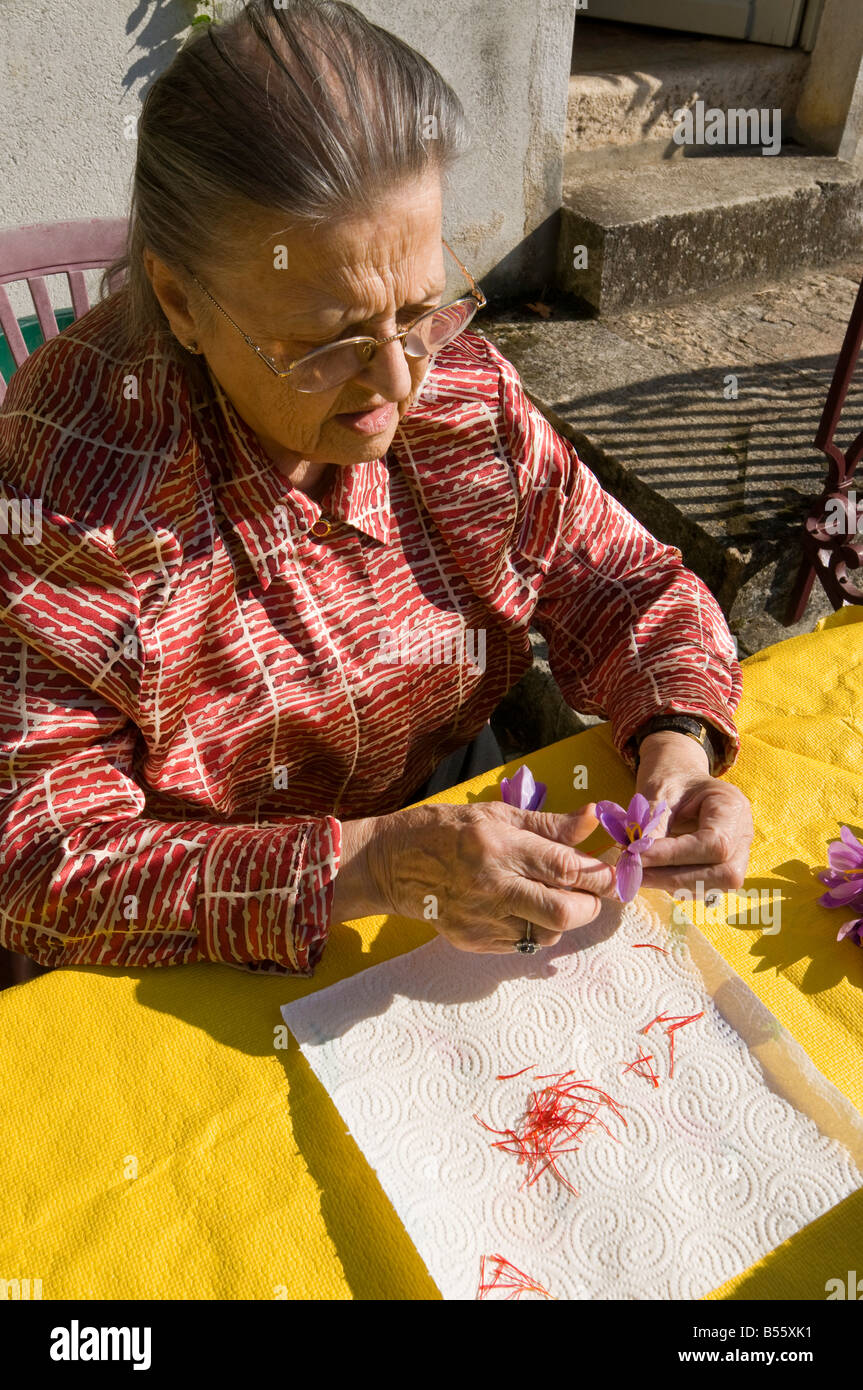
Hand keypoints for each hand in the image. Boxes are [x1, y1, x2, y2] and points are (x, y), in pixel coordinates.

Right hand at [366, 801, 616, 953]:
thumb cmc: (445, 830)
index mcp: (499, 846)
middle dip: (589, 905)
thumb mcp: (496, 814)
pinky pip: (522, 945)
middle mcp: (492, 885)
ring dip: (561, 920)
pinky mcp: (472, 940)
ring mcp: (481, 918)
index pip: (566, 868)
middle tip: (589, 894)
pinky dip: (533, 930)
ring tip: (550, 899)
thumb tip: (593, 819)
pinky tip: (522, 910)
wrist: (390, 864)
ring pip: (547, 934)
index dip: (598, 874)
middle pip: (564, 912)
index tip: (610, 874)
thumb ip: (549, 824)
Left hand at [633, 731, 753, 893]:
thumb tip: (637, 860)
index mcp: (732, 805)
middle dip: (677, 878)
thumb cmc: (670, 779)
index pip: (714, 843)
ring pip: (717, 885)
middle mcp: (743, 832)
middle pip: (725, 872)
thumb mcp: (658, 794)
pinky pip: (707, 887)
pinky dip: (679, 885)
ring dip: (675, 884)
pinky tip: (655, 874)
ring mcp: (739, 852)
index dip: (675, 855)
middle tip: (636, 872)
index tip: (637, 856)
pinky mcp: (724, 866)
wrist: (679, 776)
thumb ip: (652, 826)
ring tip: (642, 873)